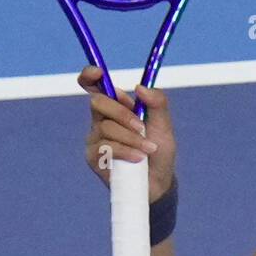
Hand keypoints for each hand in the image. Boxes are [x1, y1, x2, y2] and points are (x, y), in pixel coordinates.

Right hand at [79, 65, 176, 203]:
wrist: (158, 182)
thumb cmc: (159, 152)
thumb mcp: (164, 126)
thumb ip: (157, 104)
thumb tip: (140, 87)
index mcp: (117, 108)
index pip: (95, 87)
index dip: (91, 76)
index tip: (98, 73)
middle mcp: (101, 120)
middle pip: (99, 103)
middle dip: (122, 113)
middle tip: (142, 127)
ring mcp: (95, 139)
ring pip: (106, 127)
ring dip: (132, 138)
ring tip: (148, 150)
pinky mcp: (93, 157)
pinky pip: (106, 147)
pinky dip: (126, 151)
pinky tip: (139, 159)